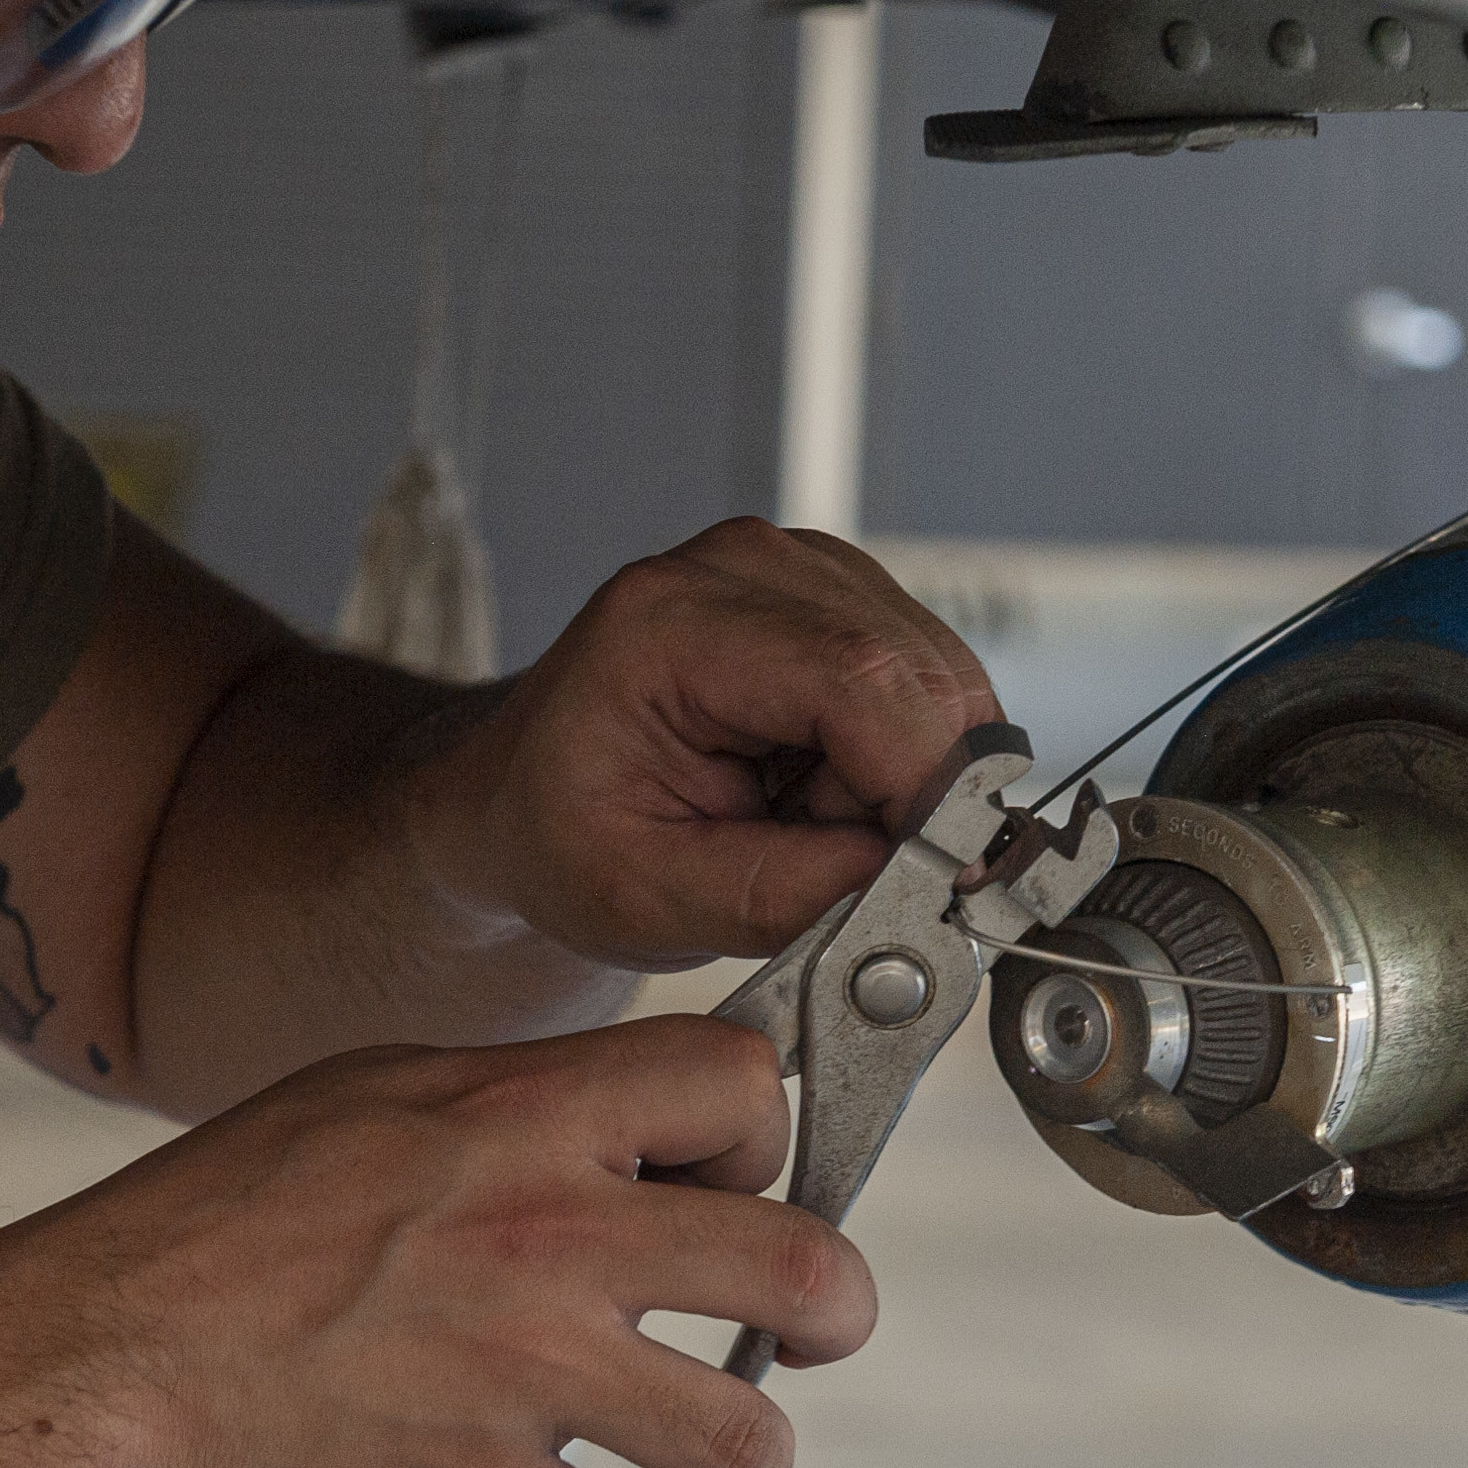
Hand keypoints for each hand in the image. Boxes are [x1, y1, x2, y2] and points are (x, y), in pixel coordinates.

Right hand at [0, 1015, 873, 1467]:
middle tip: (815, 1325)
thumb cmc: (235, 1207)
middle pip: (801, 1266)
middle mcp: (551, 1238)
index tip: (734, 1174)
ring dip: (752, 1452)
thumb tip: (632, 1114)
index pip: (739, 1081)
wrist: (114, 1344)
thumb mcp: (385, 1090)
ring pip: (742, 1436)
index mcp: (527, 1117)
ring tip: (724, 1447)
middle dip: (837, 1307)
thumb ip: (522, 1102)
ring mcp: (523, 1372)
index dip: (762, 1129)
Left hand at [415, 518, 1000, 969]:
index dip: (924, 787)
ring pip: (944, 685)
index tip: (941, 884)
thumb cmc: (563, 836)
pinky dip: (902, 756)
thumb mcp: (644, 901)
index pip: (858, 679)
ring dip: (903, 780)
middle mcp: (745, 566)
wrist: (523, 790)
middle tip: (832, 863)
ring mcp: (800, 567)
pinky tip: (821, 783)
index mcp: (670, 623)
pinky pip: (933, 685)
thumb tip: (919, 885)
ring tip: (803, 818)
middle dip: (912, 798)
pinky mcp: (840, 592)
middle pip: (920, 678)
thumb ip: (781, 898)